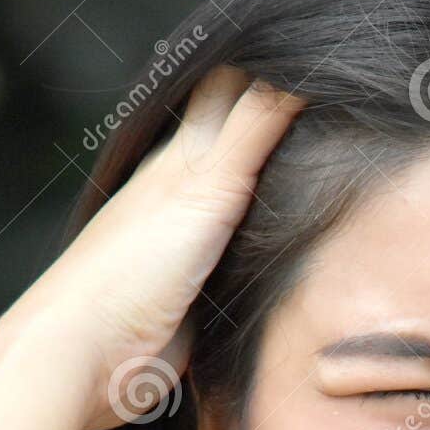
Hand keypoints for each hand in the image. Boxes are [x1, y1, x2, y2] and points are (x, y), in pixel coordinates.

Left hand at [7, 68, 304, 429]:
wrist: (94, 356)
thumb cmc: (133, 267)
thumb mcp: (205, 185)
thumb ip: (253, 130)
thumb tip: (299, 74)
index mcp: (182, 157)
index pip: (229, 95)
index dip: (268, 74)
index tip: (315, 72)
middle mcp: (187, 194)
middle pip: (241, 146)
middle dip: (282, 130)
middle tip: (334, 121)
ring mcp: (197, 246)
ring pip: (251, 205)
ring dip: (285, 194)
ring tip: (335, 178)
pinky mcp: (208, 296)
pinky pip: (252, 261)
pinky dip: (278, 250)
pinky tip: (307, 249)